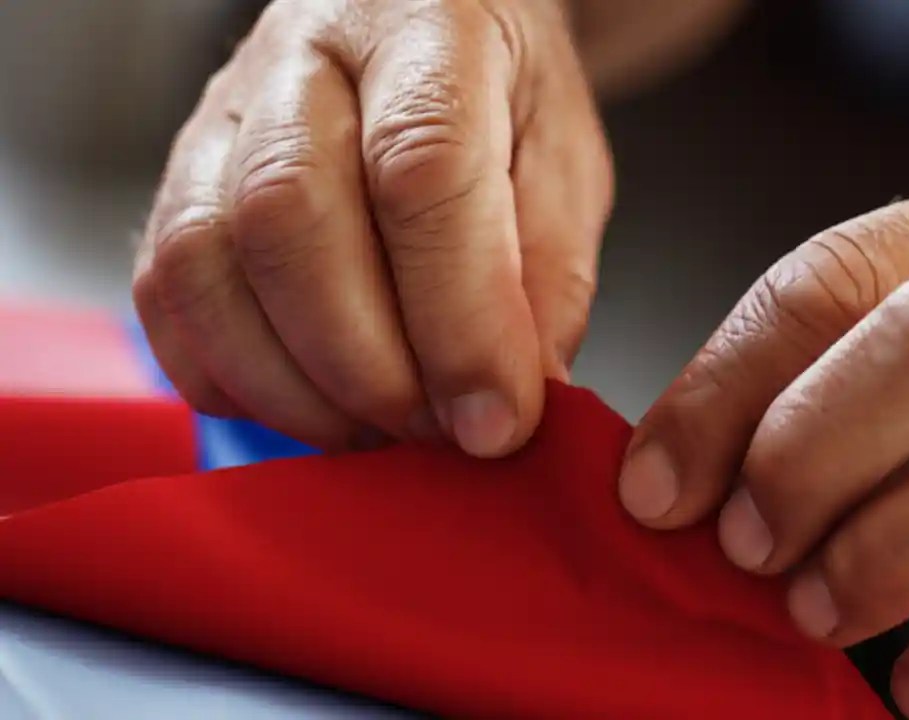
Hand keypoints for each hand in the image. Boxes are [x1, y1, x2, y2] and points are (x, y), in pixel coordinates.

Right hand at [133, 0, 611, 455]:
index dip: (460, 319)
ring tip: (378, 428)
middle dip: (368, 364)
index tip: (496, 419)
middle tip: (436, 428)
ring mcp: (222, 115)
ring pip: (207, 262)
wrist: (423, 29)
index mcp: (426, 29)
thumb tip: (506, 406)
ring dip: (296, 386)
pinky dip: (233, 377)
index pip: (421, 170)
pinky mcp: (177, 178)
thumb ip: (546, 277)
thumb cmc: (502, 97)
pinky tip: (309, 401)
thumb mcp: (564, 165)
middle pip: (290, 216)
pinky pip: (165, 296)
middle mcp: (304, 57)